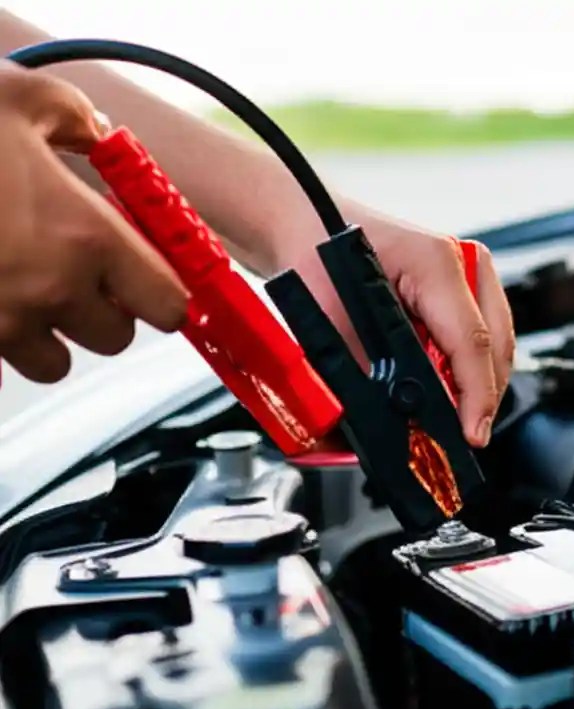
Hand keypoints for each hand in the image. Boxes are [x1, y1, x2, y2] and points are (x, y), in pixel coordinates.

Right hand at [0, 64, 187, 382]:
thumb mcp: (30, 97)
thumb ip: (82, 121)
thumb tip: (100, 135)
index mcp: (87, 237)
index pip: (168, 305)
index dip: (162, 292)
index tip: (150, 278)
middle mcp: (49, 289)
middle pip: (114, 338)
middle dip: (103, 310)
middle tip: (78, 272)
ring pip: (52, 363)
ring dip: (48, 334)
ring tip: (22, 286)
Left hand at [291, 219, 514, 447]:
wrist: (305, 227)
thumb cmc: (314, 257)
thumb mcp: (335, 323)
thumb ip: (372, 371)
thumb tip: (398, 418)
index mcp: (434, 263)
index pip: (471, 342)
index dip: (476, 394)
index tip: (472, 431)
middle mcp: (458, 262)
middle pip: (494, 343)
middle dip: (483, 393)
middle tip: (465, 432)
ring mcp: (463, 270)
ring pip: (492, 339)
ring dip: (476, 379)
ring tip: (454, 414)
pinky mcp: (457, 284)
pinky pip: (477, 331)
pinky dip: (466, 363)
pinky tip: (448, 386)